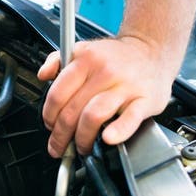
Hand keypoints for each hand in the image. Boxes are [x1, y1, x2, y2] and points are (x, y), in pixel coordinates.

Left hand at [37, 36, 173, 157]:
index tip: (49, 125)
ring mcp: (125, 85)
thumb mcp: (84, 49)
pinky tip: (108, 139)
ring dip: (83, 138)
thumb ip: (58, 59)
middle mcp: (104, 70)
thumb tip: (43, 75)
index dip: (49, 114)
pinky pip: (130, 118)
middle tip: (60, 145)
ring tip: (82, 147)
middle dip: (62, 134)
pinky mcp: (145, 100)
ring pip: (94, 115)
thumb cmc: (117, 56)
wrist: (151, 50)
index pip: (59, 92)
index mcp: (86, 58)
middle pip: (74, 109)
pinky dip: (118, 131)